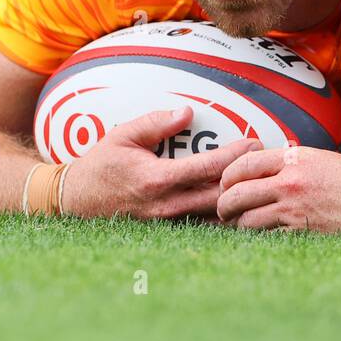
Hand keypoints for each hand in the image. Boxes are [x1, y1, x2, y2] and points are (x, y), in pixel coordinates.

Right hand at [63, 107, 258, 219]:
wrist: (75, 202)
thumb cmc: (101, 165)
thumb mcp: (123, 135)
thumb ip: (156, 122)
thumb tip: (187, 111)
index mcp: (157, 179)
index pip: (207, 167)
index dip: (235, 154)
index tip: (253, 141)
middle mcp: (167, 205)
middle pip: (220, 193)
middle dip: (245, 176)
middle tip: (265, 159)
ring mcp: (168, 222)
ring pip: (215, 213)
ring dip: (237, 195)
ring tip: (256, 177)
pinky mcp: (168, 229)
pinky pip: (203, 223)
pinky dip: (222, 211)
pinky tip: (238, 198)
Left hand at [216, 144, 340, 231]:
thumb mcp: (321, 158)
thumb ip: (290, 161)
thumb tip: (262, 166)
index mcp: (294, 159)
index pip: (244, 163)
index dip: (227, 175)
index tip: (225, 184)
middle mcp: (290, 182)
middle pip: (237, 193)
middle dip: (224, 204)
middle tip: (223, 210)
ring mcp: (294, 209)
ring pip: (246, 219)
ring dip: (237, 224)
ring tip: (237, 225)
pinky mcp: (301, 232)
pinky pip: (265, 237)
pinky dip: (257, 238)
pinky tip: (258, 237)